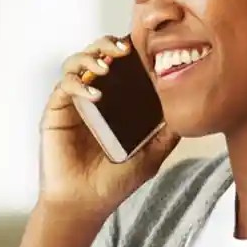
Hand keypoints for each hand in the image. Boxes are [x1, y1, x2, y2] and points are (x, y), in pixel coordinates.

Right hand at [40, 35, 180, 218]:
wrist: (85, 203)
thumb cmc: (115, 181)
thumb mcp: (152, 154)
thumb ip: (168, 131)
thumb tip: (190, 107)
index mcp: (117, 101)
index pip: (123, 65)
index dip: (131, 50)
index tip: (146, 46)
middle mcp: (94, 96)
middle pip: (97, 54)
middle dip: (108, 43)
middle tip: (123, 48)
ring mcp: (74, 103)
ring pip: (76, 63)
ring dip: (90, 57)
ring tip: (106, 66)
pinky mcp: (56, 112)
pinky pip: (64, 86)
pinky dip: (77, 83)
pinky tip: (93, 94)